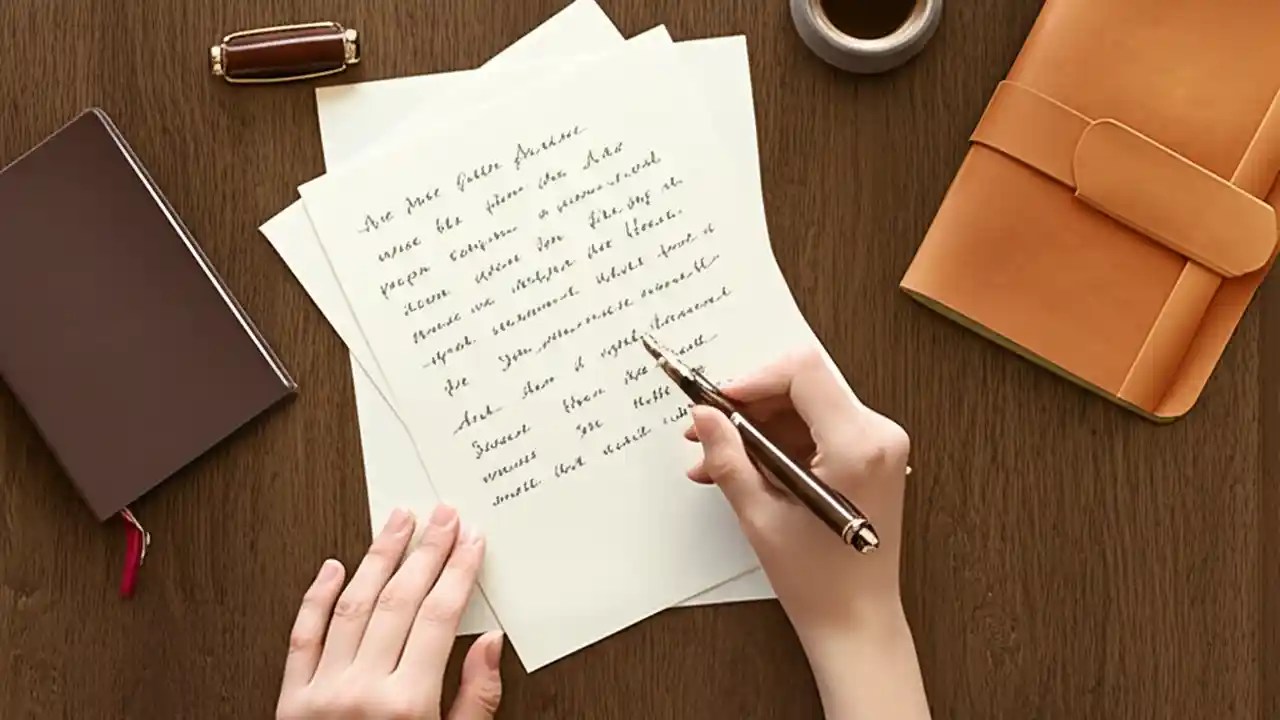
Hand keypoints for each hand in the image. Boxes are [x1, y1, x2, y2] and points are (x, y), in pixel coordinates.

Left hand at [276, 506, 503, 719]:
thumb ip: (475, 701)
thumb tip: (491, 642)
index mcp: (407, 707)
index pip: (440, 617)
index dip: (458, 571)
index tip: (472, 540)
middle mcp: (361, 692)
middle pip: (400, 600)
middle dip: (426, 550)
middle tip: (442, 514)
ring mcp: (321, 693)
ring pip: (351, 604)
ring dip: (377, 556)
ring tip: (396, 521)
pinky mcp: (290, 701)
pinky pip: (302, 635)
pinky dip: (315, 596)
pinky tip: (331, 566)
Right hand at [686, 350, 928, 718]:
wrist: (857, 620)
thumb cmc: (821, 581)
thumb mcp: (760, 515)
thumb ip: (729, 457)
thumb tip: (705, 417)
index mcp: (858, 446)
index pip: (803, 372)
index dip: (753, 378)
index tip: (719, 400)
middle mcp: (878, 437)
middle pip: (803, 387)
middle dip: (749, 405)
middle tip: (706, 429)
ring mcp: (879, 446)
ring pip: (805, 407)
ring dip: (758, 427)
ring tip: (716, 459)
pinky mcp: (871, 457)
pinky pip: (817, 429)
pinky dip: (778, 442)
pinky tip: (743, 467)